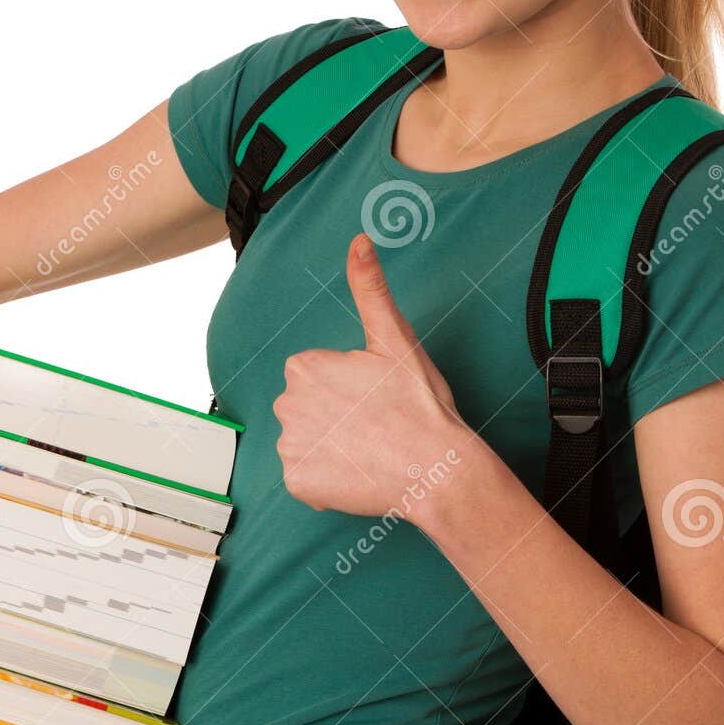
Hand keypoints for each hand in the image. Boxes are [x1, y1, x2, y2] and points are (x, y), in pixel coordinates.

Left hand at [272, 232, 464, 516]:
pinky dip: (326, 482)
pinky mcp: (298, 484)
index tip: (373, 399)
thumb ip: (370, 289)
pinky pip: (305, 479)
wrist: (436, 469)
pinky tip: (357, 475)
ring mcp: (290, 447)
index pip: (313, 377)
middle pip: (305, 409)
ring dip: (329, 450)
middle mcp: (287, 405)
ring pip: (305, 444)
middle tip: (375, 426)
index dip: (345, 388)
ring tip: (369, 452)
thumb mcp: (395, 339)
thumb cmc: (420, 405)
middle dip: (332, 417)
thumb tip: (359, 240)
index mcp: (305, 367)